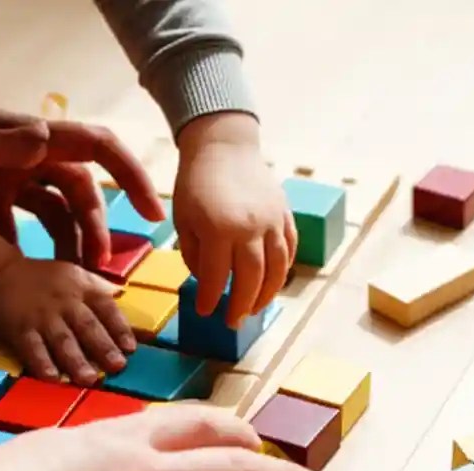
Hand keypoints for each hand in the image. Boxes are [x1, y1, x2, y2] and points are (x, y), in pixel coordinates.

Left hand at [0, 98, 164, 268]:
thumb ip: (7, 142)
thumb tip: (46, 139)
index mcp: (36, 138)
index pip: (98, 148)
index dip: (130, 176)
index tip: (152, 212)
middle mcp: (31, 158)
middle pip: (79, 195)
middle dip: (94, 231)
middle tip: (97, 268)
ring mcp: (12, 180)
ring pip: (56, 216)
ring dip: (67, 246)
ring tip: (69, 280)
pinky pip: (23, 230)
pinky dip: (28, 253)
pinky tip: (26, 281)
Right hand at [0, 255, 135, 384]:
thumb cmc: (43, 280)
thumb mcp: (75, 275)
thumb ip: (99, 290)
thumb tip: (126, 301)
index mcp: (81, 288)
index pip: (105, 308)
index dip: (119, 328)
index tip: (130, 347)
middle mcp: (64, 302)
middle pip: (86, 326)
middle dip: (103, 347)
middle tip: (117, 366)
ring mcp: (41, 316)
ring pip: (62, 340)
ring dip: (76, 360)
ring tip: (88, 379)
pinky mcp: (20, 329)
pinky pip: (32, 348)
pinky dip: (41, 363)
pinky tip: (52, 377)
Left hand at [174, 113, 296, 328]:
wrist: (224, 146)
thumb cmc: (196, 184)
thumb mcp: (184, 219)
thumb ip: (195, 254)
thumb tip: (210, 281)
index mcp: (219, 229)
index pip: (217, 276)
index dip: (211, 299)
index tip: (206, 312)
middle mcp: (250, 227)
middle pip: (252, 278)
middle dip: (242, 305)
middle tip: (233, 322)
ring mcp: (272, 221)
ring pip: (277, 268)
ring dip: (267, 293)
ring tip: (255, 309)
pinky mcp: (284, 213)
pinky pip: (289, 248)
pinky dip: (284, 269)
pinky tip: (273, 282)